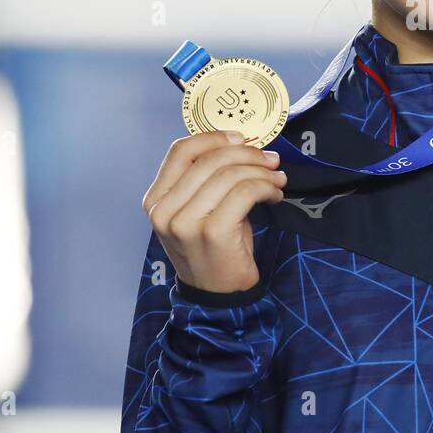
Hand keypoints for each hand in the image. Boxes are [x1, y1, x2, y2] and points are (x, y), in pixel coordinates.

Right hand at [141, 131, 285, 293]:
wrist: (218, 295)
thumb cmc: (213, 248)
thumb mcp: (198, 210)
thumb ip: (206, 178)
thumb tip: (240, 143)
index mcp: (156, 200)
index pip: (180, 151)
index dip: (214, 138)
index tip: (242, 139)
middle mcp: (164, 211)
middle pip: (210, 160)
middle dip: (248, 154)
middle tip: (271, 160)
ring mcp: (185, 223)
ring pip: (230, 174)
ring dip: (261, 172)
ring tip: (276, 179)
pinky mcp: (213, 232)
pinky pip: (245, 192)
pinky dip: (265, 187)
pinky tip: (274, 194)